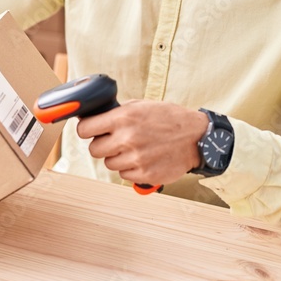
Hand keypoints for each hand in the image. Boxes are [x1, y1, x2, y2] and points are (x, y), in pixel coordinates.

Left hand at [75, 100, 207, 185]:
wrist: (196, 137)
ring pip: (109, 163)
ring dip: (117, 158)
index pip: (84, 129)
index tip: (90, 131)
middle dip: (102, 145)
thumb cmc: (169, 119)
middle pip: (94, 150)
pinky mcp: (144, 174)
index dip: (86, 130)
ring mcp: (136, 158)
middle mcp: (127, 138)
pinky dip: (130, 169)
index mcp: (123, 117)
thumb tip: (92, 117)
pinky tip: (142, 158)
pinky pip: (123, 175)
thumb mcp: (141, 106)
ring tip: (133, 149)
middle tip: (114, 141)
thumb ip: (116, 112)